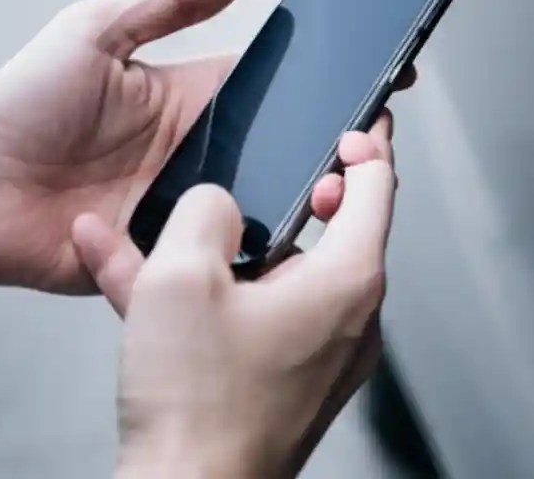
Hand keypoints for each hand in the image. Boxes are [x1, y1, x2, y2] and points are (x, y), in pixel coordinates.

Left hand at [0, 0, 412, 292]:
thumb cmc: (21, 107)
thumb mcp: (93, 31)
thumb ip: (167, 1)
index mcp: (198, 97)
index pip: (284, 84)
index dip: (335, 77)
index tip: (386, 68)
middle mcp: (208, 153)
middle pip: (294, 148)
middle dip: (342, 144)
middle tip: (374, 141)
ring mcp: (198, 207)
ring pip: (276, 207)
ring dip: (311, 199)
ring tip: (338, 188)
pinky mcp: (180, 257)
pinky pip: (233, 258)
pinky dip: (263, 253)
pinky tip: (292, 242)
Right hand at [76, 117, 396, 478]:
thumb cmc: (197, 408)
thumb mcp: (180, 277)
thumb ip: (204, 212)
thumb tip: (216, 204)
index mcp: (348, 282)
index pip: (379, 188)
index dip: (366, 144)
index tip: (356, 125)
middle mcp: (352, 320)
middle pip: (339, 232)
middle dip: (300, 195)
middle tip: (278, 175)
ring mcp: (324, 356)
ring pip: (288, 277)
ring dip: (238, 251)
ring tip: (179, 233)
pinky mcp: (291, 383)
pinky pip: (262, 320)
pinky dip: (222, 299)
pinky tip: (155, 289)